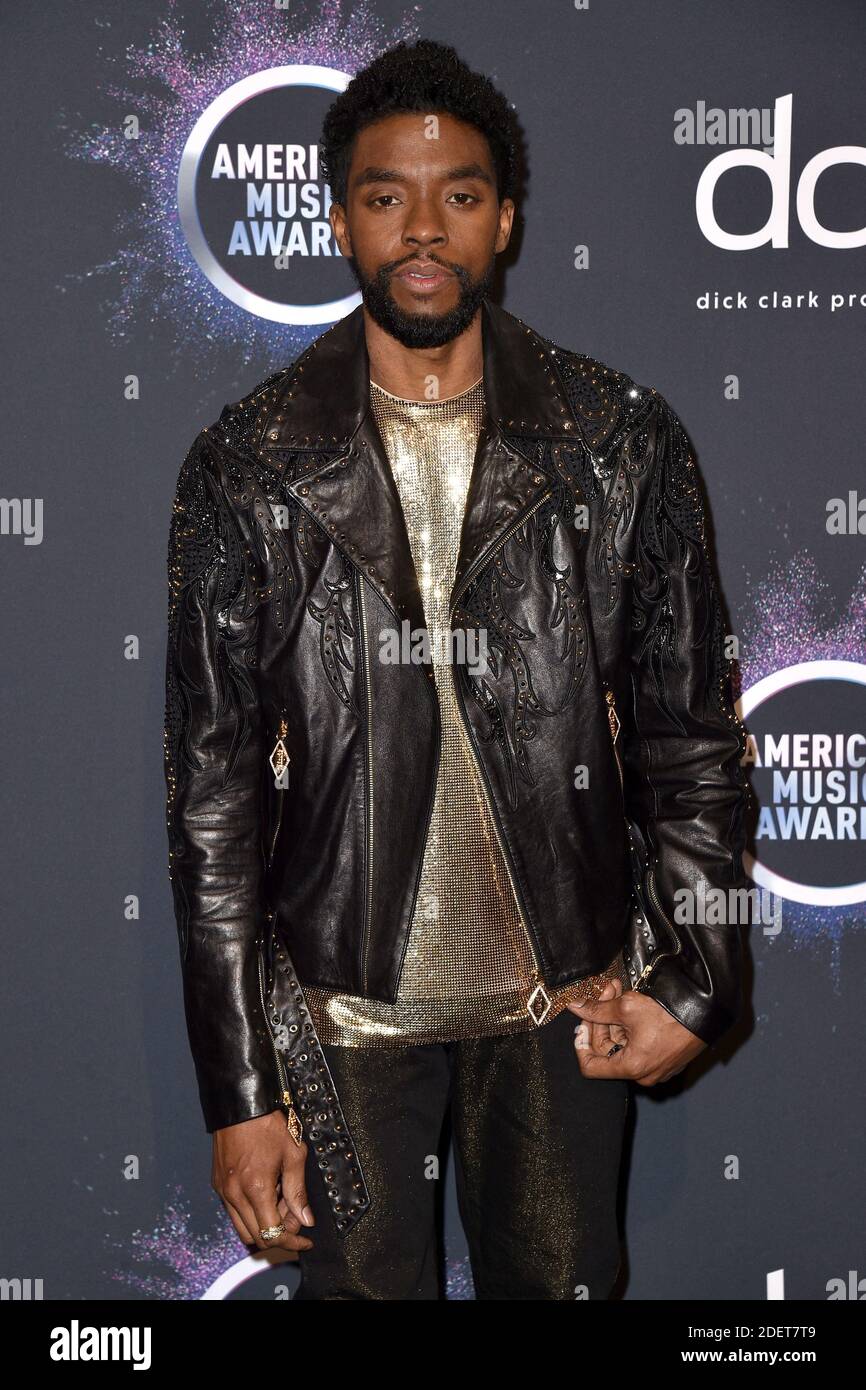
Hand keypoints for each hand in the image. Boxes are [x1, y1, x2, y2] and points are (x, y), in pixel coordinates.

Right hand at [212, 1110, 314, 1256]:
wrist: (241, 1105)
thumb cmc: (268, 1125)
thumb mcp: (293, 1154)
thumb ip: (298, 1191)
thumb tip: (305, 1220)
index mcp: (256, 1189)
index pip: (273, 1234)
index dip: (292, 1242)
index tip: (305, 1241)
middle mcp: (235, 1195)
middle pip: (257, 1237)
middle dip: (280, 1234)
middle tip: (295, 1215)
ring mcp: (223, 1191)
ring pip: (243, 1229)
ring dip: (263, 1226)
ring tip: (280, 1203)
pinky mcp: (218, 1184)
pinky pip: (233, 1212)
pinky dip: (250, 1213)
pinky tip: (265, 1193)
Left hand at [566, 980, 706, 1084]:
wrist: (706, 1012)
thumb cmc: (670, 1014)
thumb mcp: (627, 1007)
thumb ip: (596, 1009)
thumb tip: (575, 1006)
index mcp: (632, 1067)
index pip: (590, 1066)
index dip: (581, 1043)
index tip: (582, 1024)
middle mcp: (644, 1074)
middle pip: (608, 1050)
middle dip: (602, 1019)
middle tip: (605, 993)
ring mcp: (657, 1068)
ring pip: (624, 1044)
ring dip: (616, 1018)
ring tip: (618, 991)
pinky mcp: (666, 1060)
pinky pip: (639, 1046)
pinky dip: (631, 1026)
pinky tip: (632, 1004)